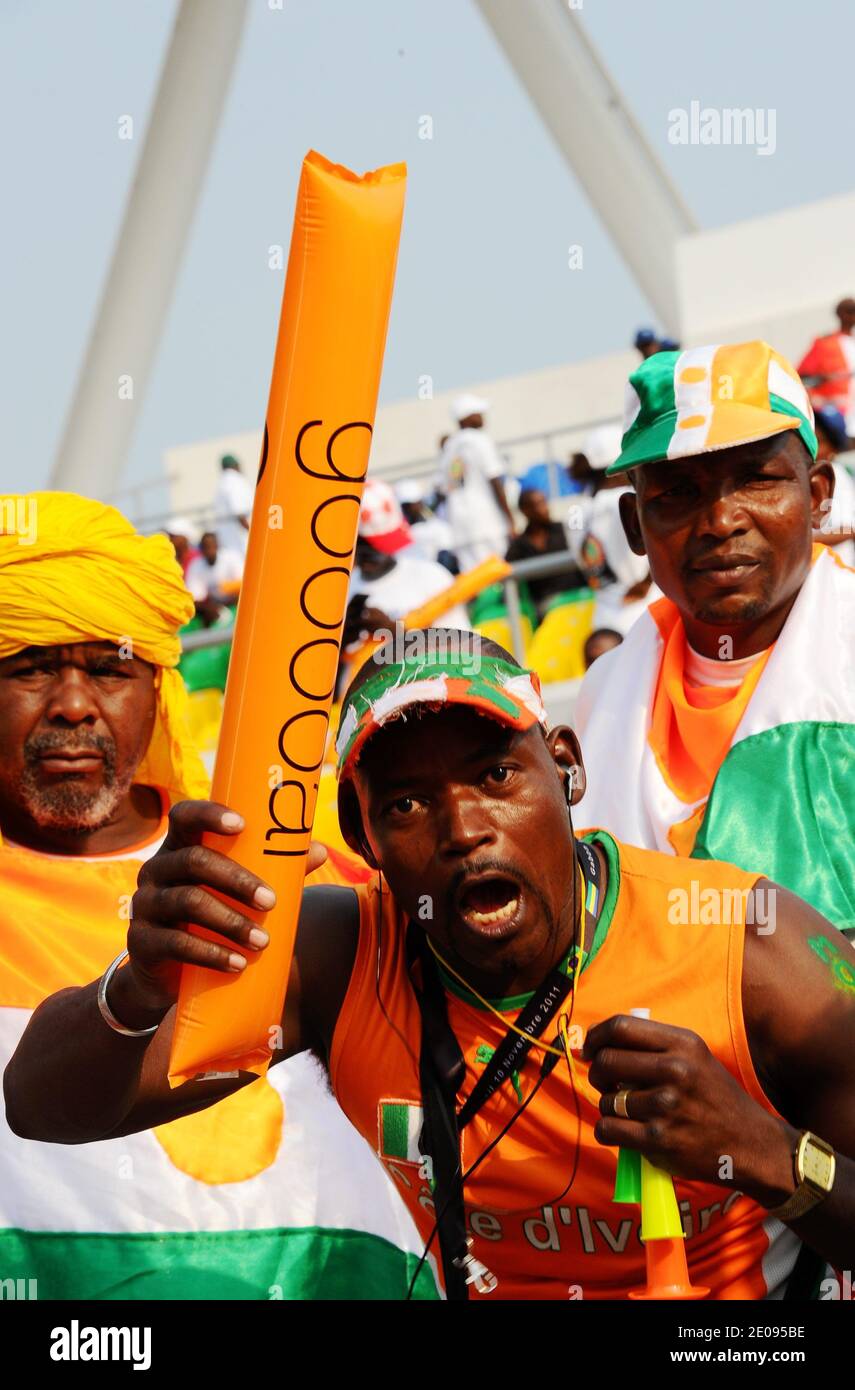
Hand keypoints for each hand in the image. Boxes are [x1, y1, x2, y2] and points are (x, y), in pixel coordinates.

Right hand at [124, 800, 326, 1015]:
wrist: (171, 973)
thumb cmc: (212, 916)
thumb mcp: (237, 891)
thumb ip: (275, 870)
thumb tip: (319, 850)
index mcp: (180, 847)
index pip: (184, 815)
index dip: (209, 814)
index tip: (241, 824)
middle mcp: (156, 869)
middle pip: (194, 861)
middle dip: (236, 880)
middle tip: (271, 901)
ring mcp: (145, 905)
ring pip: (188, 903)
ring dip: (231, 922)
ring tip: (263, 941)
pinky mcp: (142, 943)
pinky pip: (176, 944)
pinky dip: (212, 954)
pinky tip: (237, 964)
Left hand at [582, 1014, 795, 1205]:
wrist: (751, 1145)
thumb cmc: (716, 1099)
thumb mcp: (696, 1058)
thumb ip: (655, 1046)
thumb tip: (599, 1042)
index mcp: (683, 1043)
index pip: (621, 1027)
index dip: (596, 1036)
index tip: (589, 1049)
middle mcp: (675, 1070)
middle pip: (607, 1060)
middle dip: (598, 1073)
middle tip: (607, 1084)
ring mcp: (666, 1106)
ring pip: (605, 1100)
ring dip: (608, 1107)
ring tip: (628, 1112)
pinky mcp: (658, 1140)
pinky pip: (608, 1129)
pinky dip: (608, 1132)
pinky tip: (622, 1132)